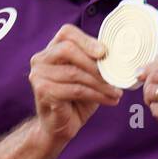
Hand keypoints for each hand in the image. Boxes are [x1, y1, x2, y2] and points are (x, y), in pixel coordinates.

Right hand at [29, 24, 120, 143]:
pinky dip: (97, 95)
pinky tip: (110, 100)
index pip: (67, 33)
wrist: (60, 126)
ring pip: (75, 73)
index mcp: (51, 50)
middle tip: (115, 76)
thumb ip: (96, 62)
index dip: (86, 40)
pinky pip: (76, 90)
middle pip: (68, 50)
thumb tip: (119, 53)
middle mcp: (41, 60)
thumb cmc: (76, 98)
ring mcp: (38, 76)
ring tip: (117, 91)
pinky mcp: (43, 92)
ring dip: (101, 83)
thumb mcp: (88, 75)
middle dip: (95, 63)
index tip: (104, 52)